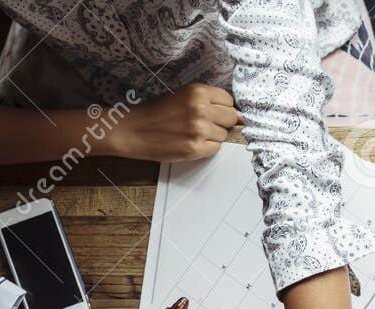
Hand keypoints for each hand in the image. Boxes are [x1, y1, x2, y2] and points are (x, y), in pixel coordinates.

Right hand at [106, 83, 239, 161]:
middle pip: (230, 118)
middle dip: (221, 123)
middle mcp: (200, 109)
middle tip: (203, 125)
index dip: (222, 108)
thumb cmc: (157, 112)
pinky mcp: (195, 148)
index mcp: (197, 92)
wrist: (134, 130)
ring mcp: (199, 130)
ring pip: (223, 135)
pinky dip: (206, 148)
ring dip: (212, 137)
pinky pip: (215, 149)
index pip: (229, 101)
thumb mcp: (182, 96)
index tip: (213, 113)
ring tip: (193, 134)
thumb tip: (239, 116)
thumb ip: (207, 102)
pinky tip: (191, 143)